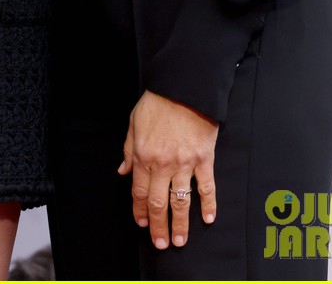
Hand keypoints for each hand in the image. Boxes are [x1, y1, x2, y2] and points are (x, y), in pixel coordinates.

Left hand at [117, 89, 217, 249]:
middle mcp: (162, 164)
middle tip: (161, 244)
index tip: (142, 224)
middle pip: (159, 203)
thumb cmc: (157, 103)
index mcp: (143, 155)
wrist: (184, 87)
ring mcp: (185, 163)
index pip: (140, 192)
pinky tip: (208, 218)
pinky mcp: (204, 159)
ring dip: (181, 224)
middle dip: (158, 226)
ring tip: (180, 240)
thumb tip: (122, 172)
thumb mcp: (133, 123)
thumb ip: (128, 150)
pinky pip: (207, 186)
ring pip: (181, 201)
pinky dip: (209, 204)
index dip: (140, 211)